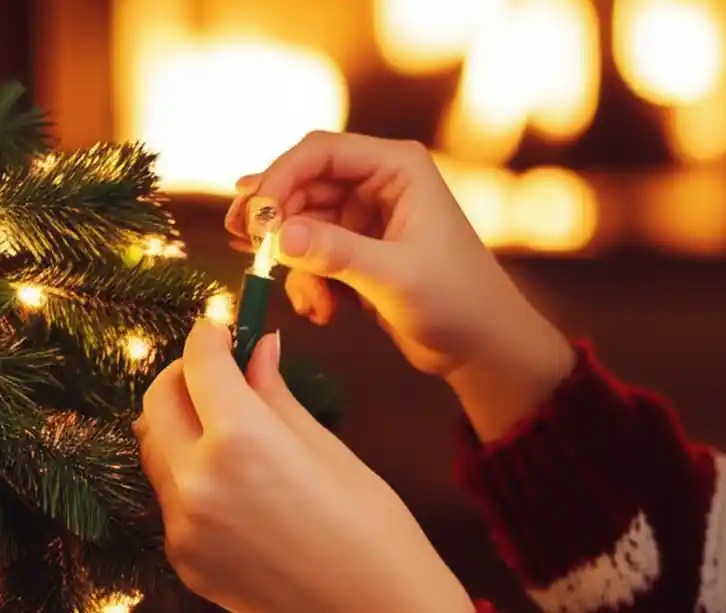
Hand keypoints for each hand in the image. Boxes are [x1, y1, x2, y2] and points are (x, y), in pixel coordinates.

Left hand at [135, 320, 473, 612]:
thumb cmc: (371, 525)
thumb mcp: (324, 445)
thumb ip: (273, 391)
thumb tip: (255, 343)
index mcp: (240, 440)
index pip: (198, 362)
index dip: (207, 335)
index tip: (219, 327)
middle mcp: (197, 481)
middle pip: (156, 402)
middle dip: (182, 376)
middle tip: (215, 372)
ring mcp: (182, 527)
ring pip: (153, 450)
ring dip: (177, 426)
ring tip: (223, 427)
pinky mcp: (182, 562)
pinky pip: (168, 500)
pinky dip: (188, 478)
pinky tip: (232, 485)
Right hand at [226, 132, 573, 440]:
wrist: (482, 348)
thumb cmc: (457, 302)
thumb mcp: (394, 276)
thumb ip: (335, 253)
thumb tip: (277, 236)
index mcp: (397, 168)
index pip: (320, 152)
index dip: (279, 177)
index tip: (254, 216)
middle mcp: (378, 183)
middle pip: (301, 184)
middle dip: (274, 220)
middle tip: (243, 244)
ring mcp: (365, 218)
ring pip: (300, 224)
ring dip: (292, 263)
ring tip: (309, 301)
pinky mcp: (356, 250)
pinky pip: (309, 254)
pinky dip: (306, 283)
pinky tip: (323, 312)